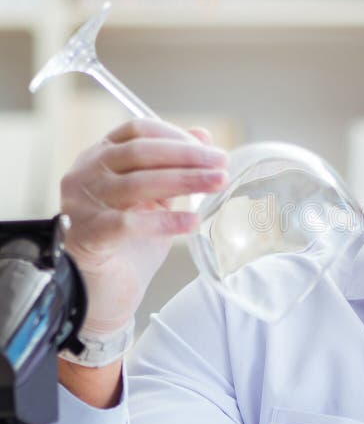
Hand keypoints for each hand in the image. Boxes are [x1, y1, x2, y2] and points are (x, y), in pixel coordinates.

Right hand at [61, 119, 228, 334]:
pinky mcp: (87, 236)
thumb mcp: (156, 197)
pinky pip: (129, 223)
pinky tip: (193, 222)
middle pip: (139, 152)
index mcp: (100, 157)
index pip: (137, 130)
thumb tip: (203, 136)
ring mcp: (81, 205)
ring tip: (217, 184)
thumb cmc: (129, 243)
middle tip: (222, 164)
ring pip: (136, 184)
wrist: (104, 292)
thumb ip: (173, 166)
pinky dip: (164, 220)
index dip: (176, 135)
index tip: (211, 149)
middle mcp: (85, 174)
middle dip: (187, 156)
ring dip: (183, 181)